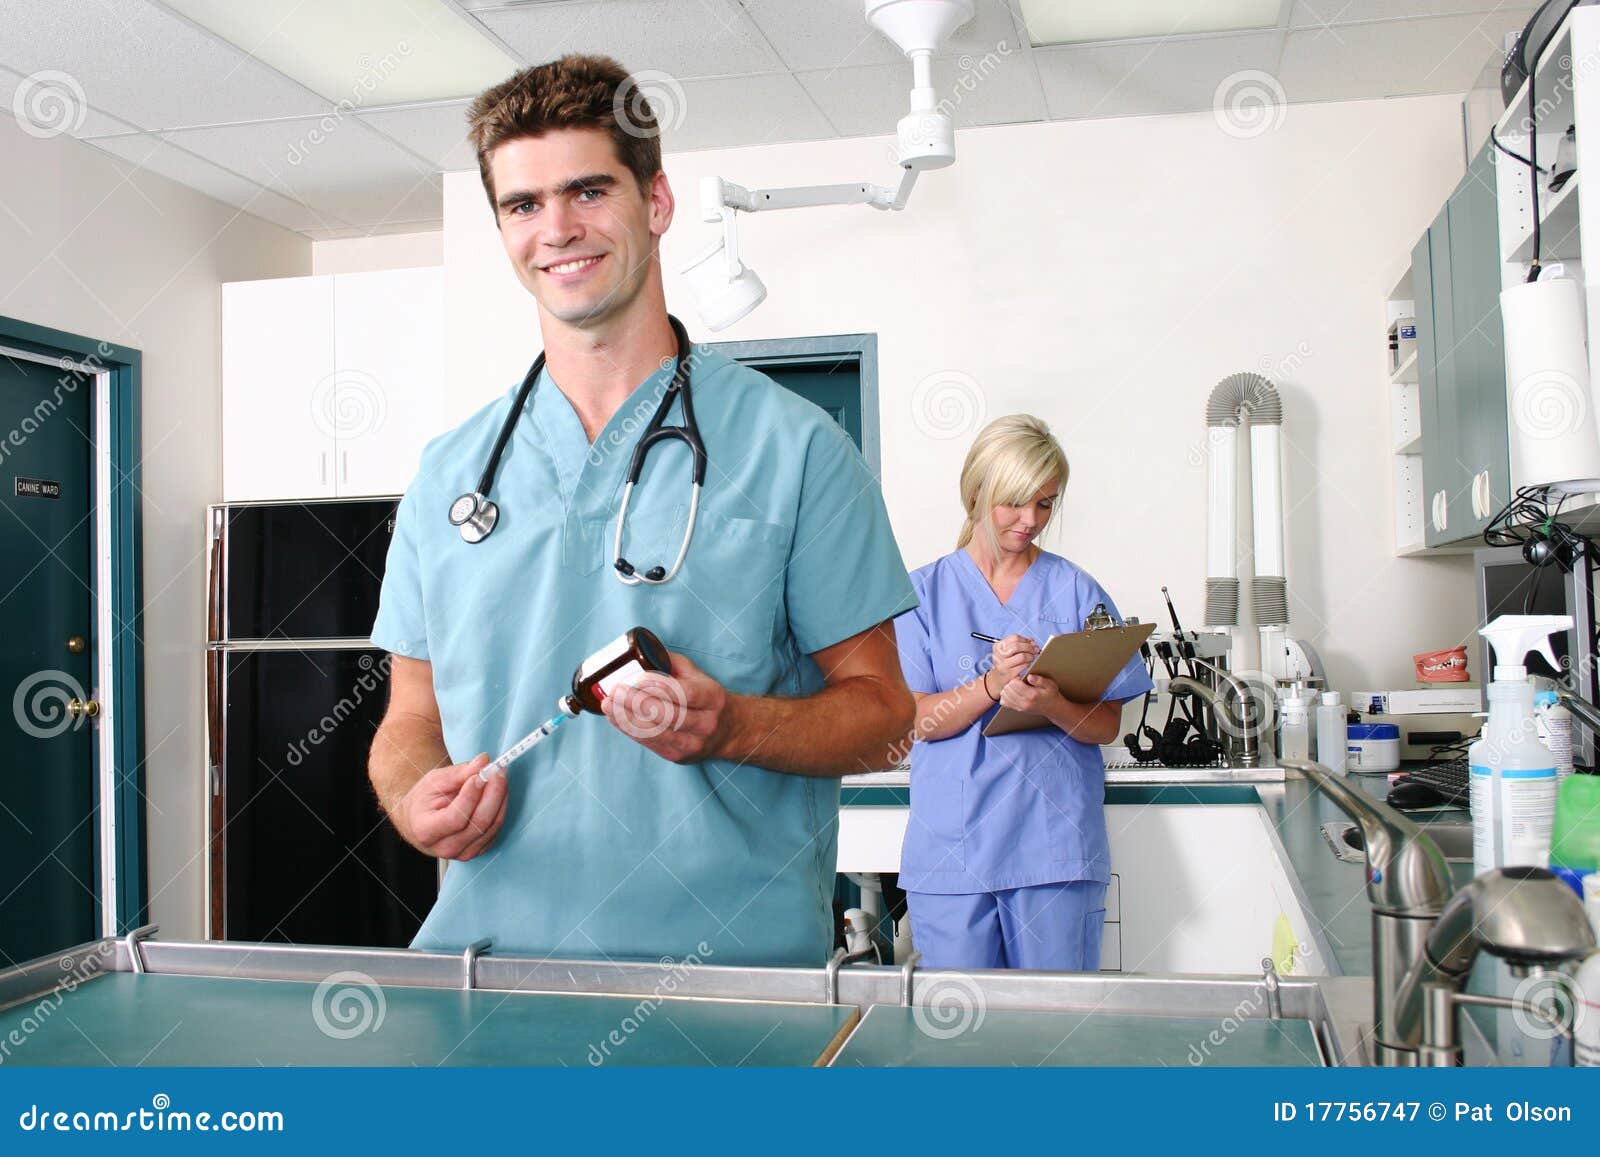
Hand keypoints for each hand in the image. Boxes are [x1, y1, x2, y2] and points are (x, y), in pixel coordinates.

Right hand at [394, 754, 506, 860]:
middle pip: (479, 823)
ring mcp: (463, 853)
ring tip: (498, 776)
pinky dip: (500, 808)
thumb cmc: (424, 801)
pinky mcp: (478, 850)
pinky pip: (496, 829)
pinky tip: (497, 792)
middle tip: (499, 771)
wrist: (419, 821)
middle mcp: (445, 848)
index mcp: (426, 831)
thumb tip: (483, 761)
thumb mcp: (435, 781)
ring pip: (491, 826)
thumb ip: (459, 773)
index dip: (471, 796)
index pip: (456, 818)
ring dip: (500, 798)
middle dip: (493, 794)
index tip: (480, 775)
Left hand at [603, 651, 730, 763]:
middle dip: (636, 702)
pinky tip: (616, 718)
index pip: (684, 693)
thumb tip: (639, 654)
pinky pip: (650, 743)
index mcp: (712, 698)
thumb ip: (671, 663)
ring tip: (609, 704)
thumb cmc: (706, 698)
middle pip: (667, 715)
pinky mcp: (678, 756)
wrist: (727, 731)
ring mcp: (692, 743)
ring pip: (655, 732)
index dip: (658, 686)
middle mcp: (705, 723)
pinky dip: (629, 730)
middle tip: (615, 690)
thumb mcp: (697, 675)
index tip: (636, 678)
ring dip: (627, 718)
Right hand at [989, 634, 1038, 687]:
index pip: (1015, 638)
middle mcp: (998, 655)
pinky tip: (1027, 664)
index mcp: (998, 646)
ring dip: (1030, 656)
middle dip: (1029, 647)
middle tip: (1035, 650)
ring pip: (1022, 656)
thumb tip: (1032, 642)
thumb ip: (1020, 644)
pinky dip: (1028, 664)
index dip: (1026, 640)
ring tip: (1031, 658)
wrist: (998, 678)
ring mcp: (1003, 665)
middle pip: (1017, 646)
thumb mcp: (1008, 651)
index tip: (1031, 643)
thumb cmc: (1006, 662)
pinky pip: (1024, 666)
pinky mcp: (1009, 674)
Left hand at [999, 672, 1060, 715]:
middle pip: (1008, 689)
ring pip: (1004, 696)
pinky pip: (1004, 702)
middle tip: (1017, 681)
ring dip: (1007, 689)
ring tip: (1014, 686)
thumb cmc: (1050, 694)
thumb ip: (1040, 680)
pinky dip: (1005, 696)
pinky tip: (1012, 693)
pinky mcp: (1018, 709)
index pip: (1015, 684)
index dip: (1016, 678)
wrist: (1052, 707)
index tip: (1021, 677)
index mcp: (1032, 695)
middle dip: (1011, 682)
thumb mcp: (1050, 685)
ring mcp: (1020, 707)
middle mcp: (1024, 702)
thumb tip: (1029, 676)